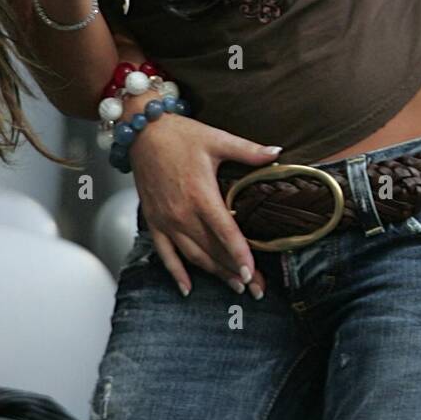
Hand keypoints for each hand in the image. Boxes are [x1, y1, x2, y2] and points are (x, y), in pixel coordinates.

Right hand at [128, 109, 281, 299]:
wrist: (142, 131)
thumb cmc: (179, 134)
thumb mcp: (216, 139)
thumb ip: (248, 150)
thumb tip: (277, 152)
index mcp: (201, 194)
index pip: (225, 233)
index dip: (241, 255)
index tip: (254, 274)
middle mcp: (183, 213)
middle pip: (213, 250)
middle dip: (235, 271)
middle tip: (256, 288)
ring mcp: (166, 220)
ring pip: (193, 256)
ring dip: (214, 273)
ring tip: (234, 287)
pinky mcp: (153, 221)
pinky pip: (165, 253)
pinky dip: (176, 273)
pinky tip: (188, 288)